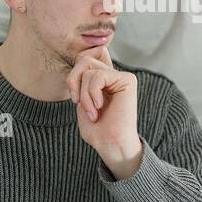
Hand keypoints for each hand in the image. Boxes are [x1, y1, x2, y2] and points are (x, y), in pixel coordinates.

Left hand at [68, 46, 141, 178]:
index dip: (75, 71)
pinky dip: (92, 94)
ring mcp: (121, 76)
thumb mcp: (81, 101)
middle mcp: (113, 75)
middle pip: (84, 58)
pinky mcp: (127, 80)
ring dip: (84, 95)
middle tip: (76, 102)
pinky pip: (98, 76)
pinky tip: (99, 108)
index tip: (75, 96)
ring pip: (88, 70)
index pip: (86, 56)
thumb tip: (85, 57)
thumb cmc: (97, 130)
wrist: (111, 145)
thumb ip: (82, 79)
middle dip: (73, 81)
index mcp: (102, 79)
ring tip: (92, 112)